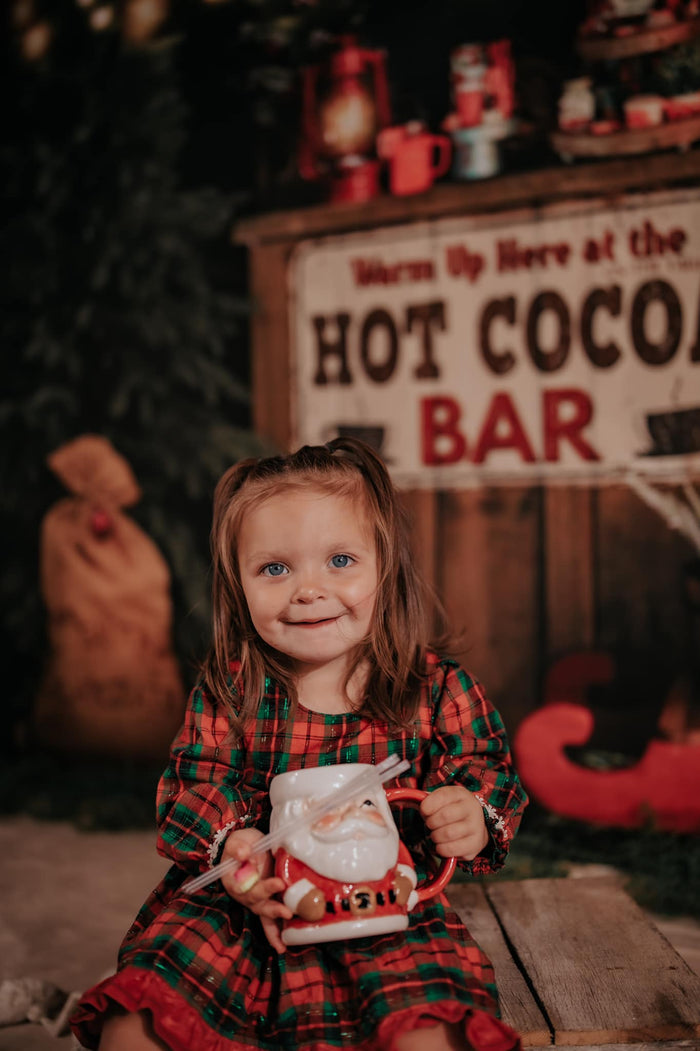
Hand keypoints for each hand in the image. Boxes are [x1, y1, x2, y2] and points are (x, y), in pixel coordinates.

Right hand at [220, 828, 291, 952]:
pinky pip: (270, 920)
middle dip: (272, 908)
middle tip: (287, 911)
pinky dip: (275, 934)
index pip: (248, 887)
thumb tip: (244, 852)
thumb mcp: (237, 840)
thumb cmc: (240, 844)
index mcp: (235, 881)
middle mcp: (245, 894)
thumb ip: (238, 847)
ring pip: (264, 915)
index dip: (264, 887)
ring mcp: (256, 899)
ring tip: (284, 939)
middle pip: (258, 904)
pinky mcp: (267, 900)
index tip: (279, 883)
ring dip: (274, 925)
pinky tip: (282, 946)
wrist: (246, 846)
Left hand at [420, 785, 488, 860]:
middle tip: (430, 824)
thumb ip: (429, 801)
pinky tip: (441, 845)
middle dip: (431, 822)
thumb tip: (418, 807)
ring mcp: (476, 826)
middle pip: (445, 816)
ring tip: (435, 835)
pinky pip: (452, 849)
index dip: (427, 805)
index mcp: (461, 794)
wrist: (473, 825)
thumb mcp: (442, 800)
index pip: (442, 796)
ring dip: (435, 836)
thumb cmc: (451, 811)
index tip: (424, 811)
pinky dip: (440, 849)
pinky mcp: (475, 844)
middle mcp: (472, 808)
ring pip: (448, 833)